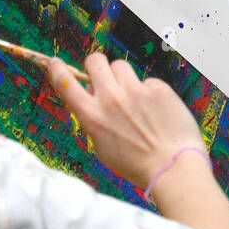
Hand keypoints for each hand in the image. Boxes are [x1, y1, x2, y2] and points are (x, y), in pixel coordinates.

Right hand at [47, 53, 207, 189]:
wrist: (173, 167)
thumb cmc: (136, 163)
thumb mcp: (102, 146)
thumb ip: (94, 119)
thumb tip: (92, 96)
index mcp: (92, 116)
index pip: (65, 83)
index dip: (57, 69)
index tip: (55, 63)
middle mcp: (110, 99)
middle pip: (95, 61)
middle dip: (97, 66)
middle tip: (104, 78)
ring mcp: (135, 92)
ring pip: (121, 66)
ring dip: (123, 78)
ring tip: (133, 98)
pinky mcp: (158, 89)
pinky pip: (146, 81)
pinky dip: (148, 92)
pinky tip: (156, 111)